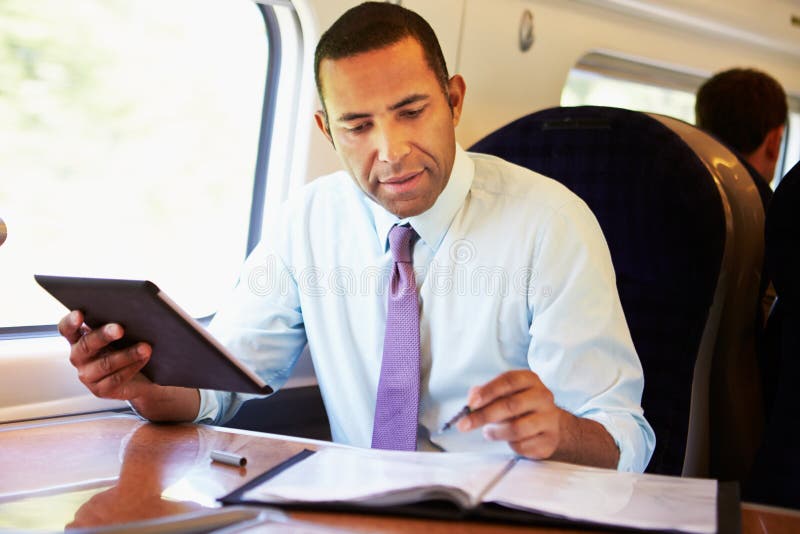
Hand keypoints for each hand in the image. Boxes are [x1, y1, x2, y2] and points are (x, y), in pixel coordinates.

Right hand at [58, 310, 200, 420]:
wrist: (142, 378)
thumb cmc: (129, 347)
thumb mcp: (122, 334)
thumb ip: (119, 323)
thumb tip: (133, 310)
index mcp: (80, 338)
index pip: (67, 329)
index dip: (71, 321)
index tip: (80, 313)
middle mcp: (79, 357)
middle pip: (87, 345)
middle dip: (104, 335)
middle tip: (120, 328)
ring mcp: (88, 375)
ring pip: (105, 364)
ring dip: (127, 354)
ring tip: (145, 347)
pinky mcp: (100, 390)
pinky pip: (116, 379)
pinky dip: (133, 367)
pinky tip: (145, 359)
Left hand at [456, 369, 618, 467]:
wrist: (552, 425)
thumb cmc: (520, 406)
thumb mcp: (505, 393)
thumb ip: (486, 393)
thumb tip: (472, 399)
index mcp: (530, 380)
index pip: (508, 381)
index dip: (488, 391)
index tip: (471, 403)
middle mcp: (543, 396)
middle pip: (511, 406)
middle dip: (483, 416)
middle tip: (464, 425)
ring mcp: (549, 419)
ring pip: (517, 428)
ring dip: (496, 432)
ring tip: (488, 432)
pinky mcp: (549, 440)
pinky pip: (523, 445)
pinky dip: (510, 445)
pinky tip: (508, 440)